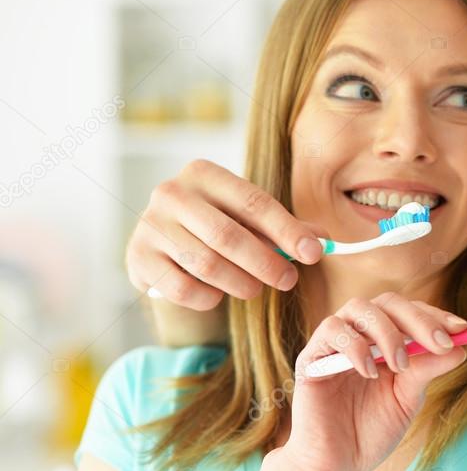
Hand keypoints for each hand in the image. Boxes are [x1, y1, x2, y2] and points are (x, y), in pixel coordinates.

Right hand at [126, 159, 328, 309]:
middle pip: (228, 235)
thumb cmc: (217, 227)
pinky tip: (219, 295)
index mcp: (203, 173)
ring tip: (256, 289)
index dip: (287, 230)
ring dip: (241, 283)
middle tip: (289, 280)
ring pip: (207, 264)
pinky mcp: (138, 259)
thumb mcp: (249, 219)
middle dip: (266, 263)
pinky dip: (209, 298)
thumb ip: (286, 227)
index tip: (313, 253)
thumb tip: (324, 240)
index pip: (253, 202)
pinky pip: (184, 288)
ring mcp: (149, 226)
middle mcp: (171, 193)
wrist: (164, 248)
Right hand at [281, 293, 466, 470]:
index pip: (410, 312)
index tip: (461, 329)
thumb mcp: (407, 399)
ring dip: (387, 332)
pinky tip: (369, 373)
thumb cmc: (370, 432)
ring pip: (359, 307)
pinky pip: (331, 330)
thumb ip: (427, 371)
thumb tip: (460, 349)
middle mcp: (360, 334)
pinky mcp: (311, 357)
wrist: (335, 466)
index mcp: (384, 341)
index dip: (435, 315)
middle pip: (388, 302)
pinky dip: (355, 347)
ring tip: (400, 365)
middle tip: (439, 344)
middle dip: (418, 319)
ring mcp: (334, 343)